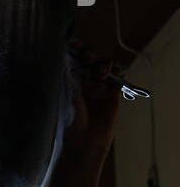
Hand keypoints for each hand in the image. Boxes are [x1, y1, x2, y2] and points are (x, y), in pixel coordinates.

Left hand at [63, 41, 122, 160]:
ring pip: (103, 63)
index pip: (71, 57)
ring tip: (101, 73)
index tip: (75, 46)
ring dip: (103, 63)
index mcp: (67, 79)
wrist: (83, 140)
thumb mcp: (67, 94)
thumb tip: (67, 53)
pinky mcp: (112, 91)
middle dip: (88, 53)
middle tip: (87, 58)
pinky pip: (118, 73)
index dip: (75, 48)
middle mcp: (82, 79)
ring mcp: (97, 84)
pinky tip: (117, 71)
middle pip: (88, 57)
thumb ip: (69, 74)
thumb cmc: (70, 120)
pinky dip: (119, 69)